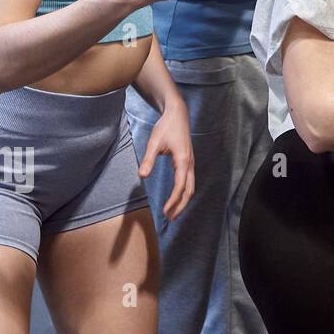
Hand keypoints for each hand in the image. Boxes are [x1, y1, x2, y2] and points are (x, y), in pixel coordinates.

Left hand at [137, 100, 194, 220]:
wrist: (177, 114)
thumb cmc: (165, 127)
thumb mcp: (154, 142)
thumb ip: (148, 159)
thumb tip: (142, 176)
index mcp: (183, 160)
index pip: (180, 186)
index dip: (173, 200)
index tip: (165, 211)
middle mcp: (190, 163)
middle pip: (189, 191)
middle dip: (180, 206)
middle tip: (169, 219)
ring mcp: (191, 162)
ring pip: (191, 187)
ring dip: (183, 201)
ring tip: (172, 213)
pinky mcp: (188, 161)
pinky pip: (189, 181)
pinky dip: (184, 193)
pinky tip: (176, 197)